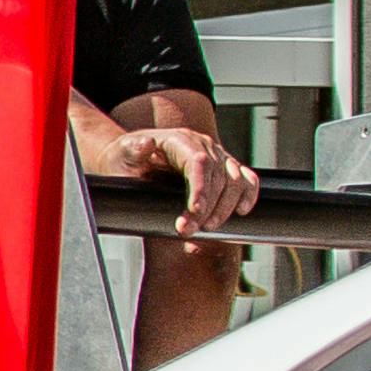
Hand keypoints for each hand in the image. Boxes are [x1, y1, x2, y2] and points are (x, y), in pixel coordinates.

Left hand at [96, 117, 257, 235]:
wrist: (129, 159)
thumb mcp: (122, 152)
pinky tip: (242, 210)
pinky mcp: (223, 168)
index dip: (201, 187)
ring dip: (225, 207)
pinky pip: (245, 178)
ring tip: (207, 227)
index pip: (198, 163)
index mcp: (179, 140)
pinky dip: (248, 194)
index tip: (195, 210)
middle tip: (189, 230)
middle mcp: (202, 145)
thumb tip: (146, 143)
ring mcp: (216, 156)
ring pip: (234, 180)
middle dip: (207, 207)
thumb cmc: (124, 157)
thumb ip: (133, 150)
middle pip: (217, 176)